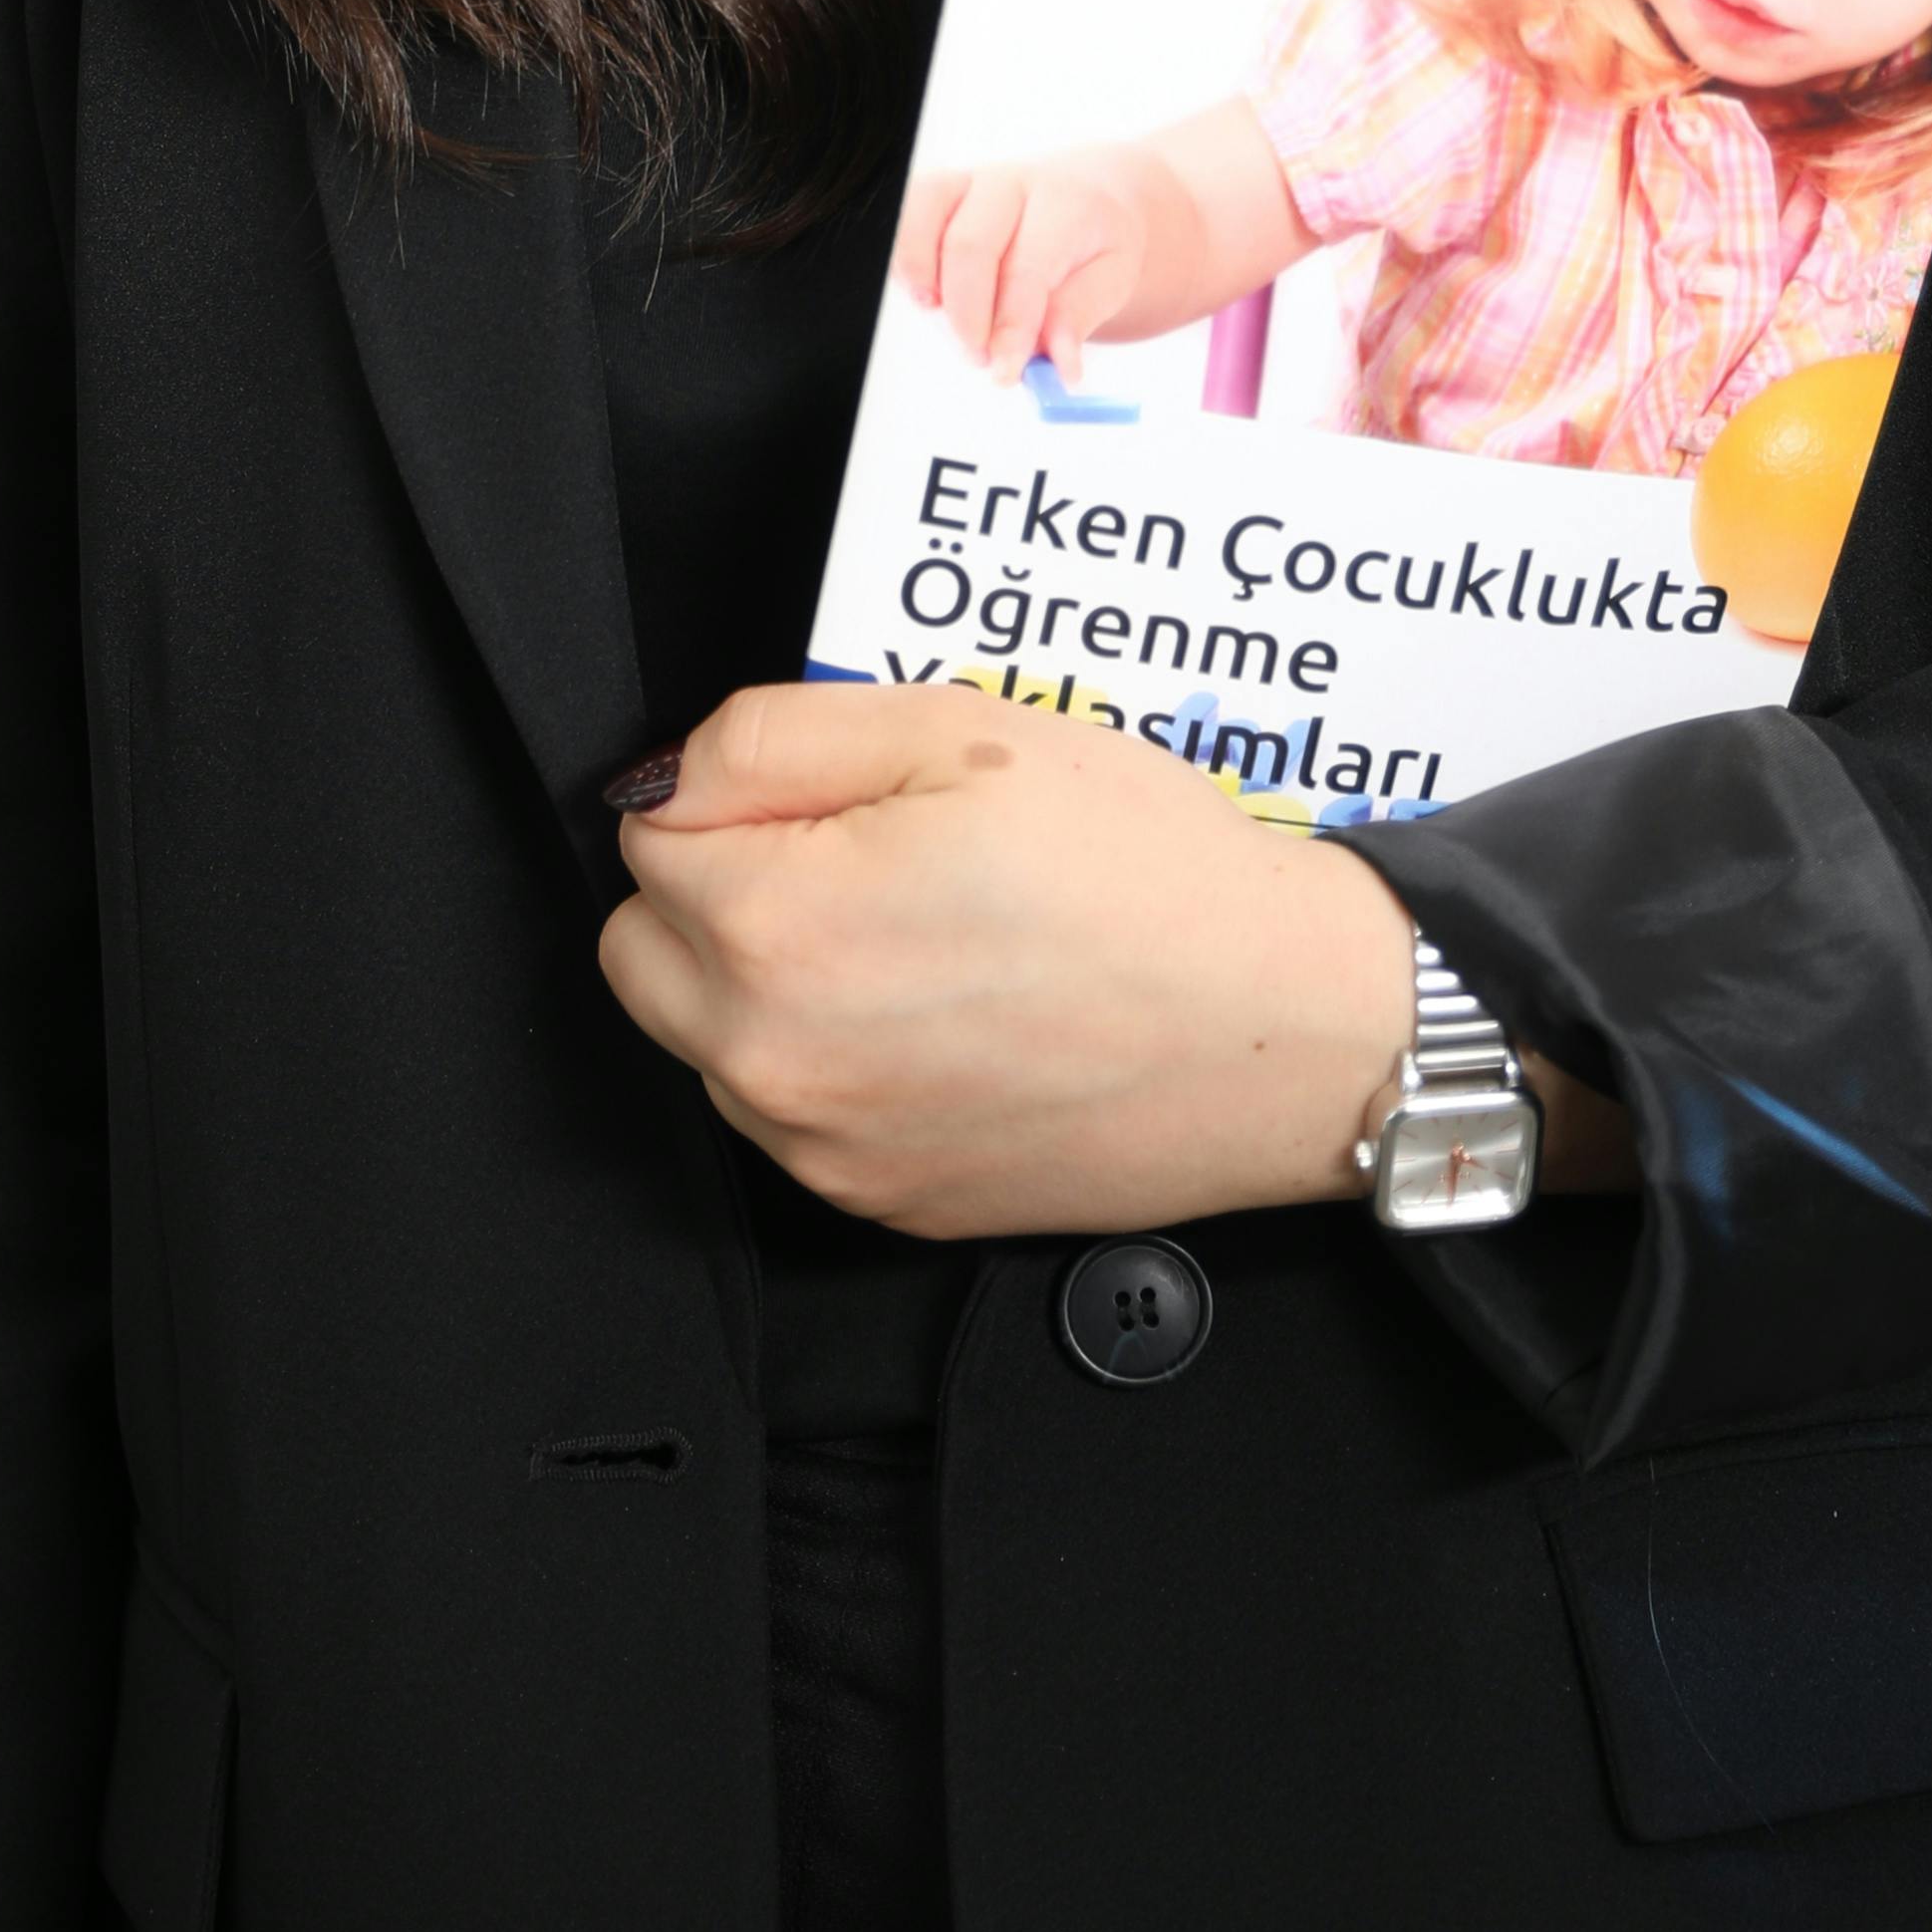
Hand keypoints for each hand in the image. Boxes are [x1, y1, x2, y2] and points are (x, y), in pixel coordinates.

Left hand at [602, 683, 1414, 1232]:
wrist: (1287, 1028)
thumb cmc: (1153, 878)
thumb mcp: (964, 729)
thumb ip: (778, 734)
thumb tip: (674, 773)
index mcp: (779, 929)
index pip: (647, 834)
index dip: (735, 791)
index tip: (828, 795)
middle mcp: (780, 1061)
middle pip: (643, 952)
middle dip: (717, 892)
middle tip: (851, 857)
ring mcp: (831, 1149)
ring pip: (710, 1045)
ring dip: (767, 985)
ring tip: (914, 938)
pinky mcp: (887, 1203)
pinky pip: (797, 1121)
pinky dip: (836, 1064)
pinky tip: (943, 1013)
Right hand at [895, 142, 1177, 385]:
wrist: (1086, 194)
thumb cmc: (1093, 241)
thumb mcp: (1111, 278)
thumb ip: (1079, 317)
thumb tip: (1059, 366)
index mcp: (1064, 202)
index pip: (1027, 267)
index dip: (1012, 326)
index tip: (1006, 372)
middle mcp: (1011, 184)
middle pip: (968, 246)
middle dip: (967, 316)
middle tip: (979, 359)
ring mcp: (968, 182)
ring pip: (921, 221)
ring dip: (923, 282)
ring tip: (944, 320)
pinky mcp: (938, 191)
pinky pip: (903, 220)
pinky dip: (905, 264)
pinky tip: (928, 295)